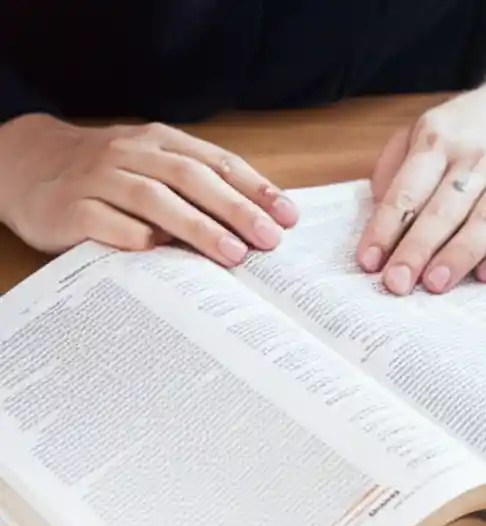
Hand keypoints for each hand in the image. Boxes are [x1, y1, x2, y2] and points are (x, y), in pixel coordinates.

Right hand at [0, 114, 297, 266]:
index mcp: (159, 140)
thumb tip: (260, 220)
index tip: (288, 216)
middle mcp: (130, 153)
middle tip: (269, 238)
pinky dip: (135, 237)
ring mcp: (97, 179)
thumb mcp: (154, 165)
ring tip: (232, 253)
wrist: (26, 165)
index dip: (256, 188)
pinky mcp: (69, 207)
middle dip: (236, 208)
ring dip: (197, 226)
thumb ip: (198, 185)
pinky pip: (105, 222)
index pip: (217, 161)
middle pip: (191, 178)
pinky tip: (161, 253)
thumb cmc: (109, 174)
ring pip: (153, 198)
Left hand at [357, 57, 485, 294]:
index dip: (385, 227)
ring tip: (435, 284)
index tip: (368, 262)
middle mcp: (478, 155)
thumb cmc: (471, 128)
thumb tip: (379, 213)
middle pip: (444, 208)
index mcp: (439, 138)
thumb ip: (395, 165)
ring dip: (460, 254)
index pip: (408, 189)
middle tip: (397, 284)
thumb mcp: (425, 129)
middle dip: (417, 249)